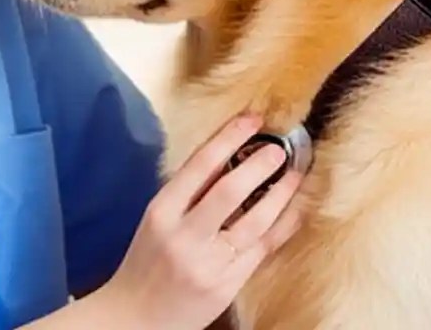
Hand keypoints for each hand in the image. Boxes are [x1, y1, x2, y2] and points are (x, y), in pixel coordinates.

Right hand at [96, 114, 304, 329]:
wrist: (135, 316)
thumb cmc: (145, 263)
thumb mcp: (155, 222)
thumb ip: (187, 195)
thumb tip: (229, 161)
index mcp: (161, 211)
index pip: (198, 166)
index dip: (228, 138)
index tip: (251, 120)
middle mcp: (184, 235)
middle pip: (229, 191)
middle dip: (259, 165)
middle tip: (280, 148)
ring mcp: (207, 262)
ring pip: (254, 221)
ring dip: (280, 194)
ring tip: (296, 174)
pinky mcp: (227, 285)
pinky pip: (262, 249)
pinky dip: (283, 226)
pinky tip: (296, 210)